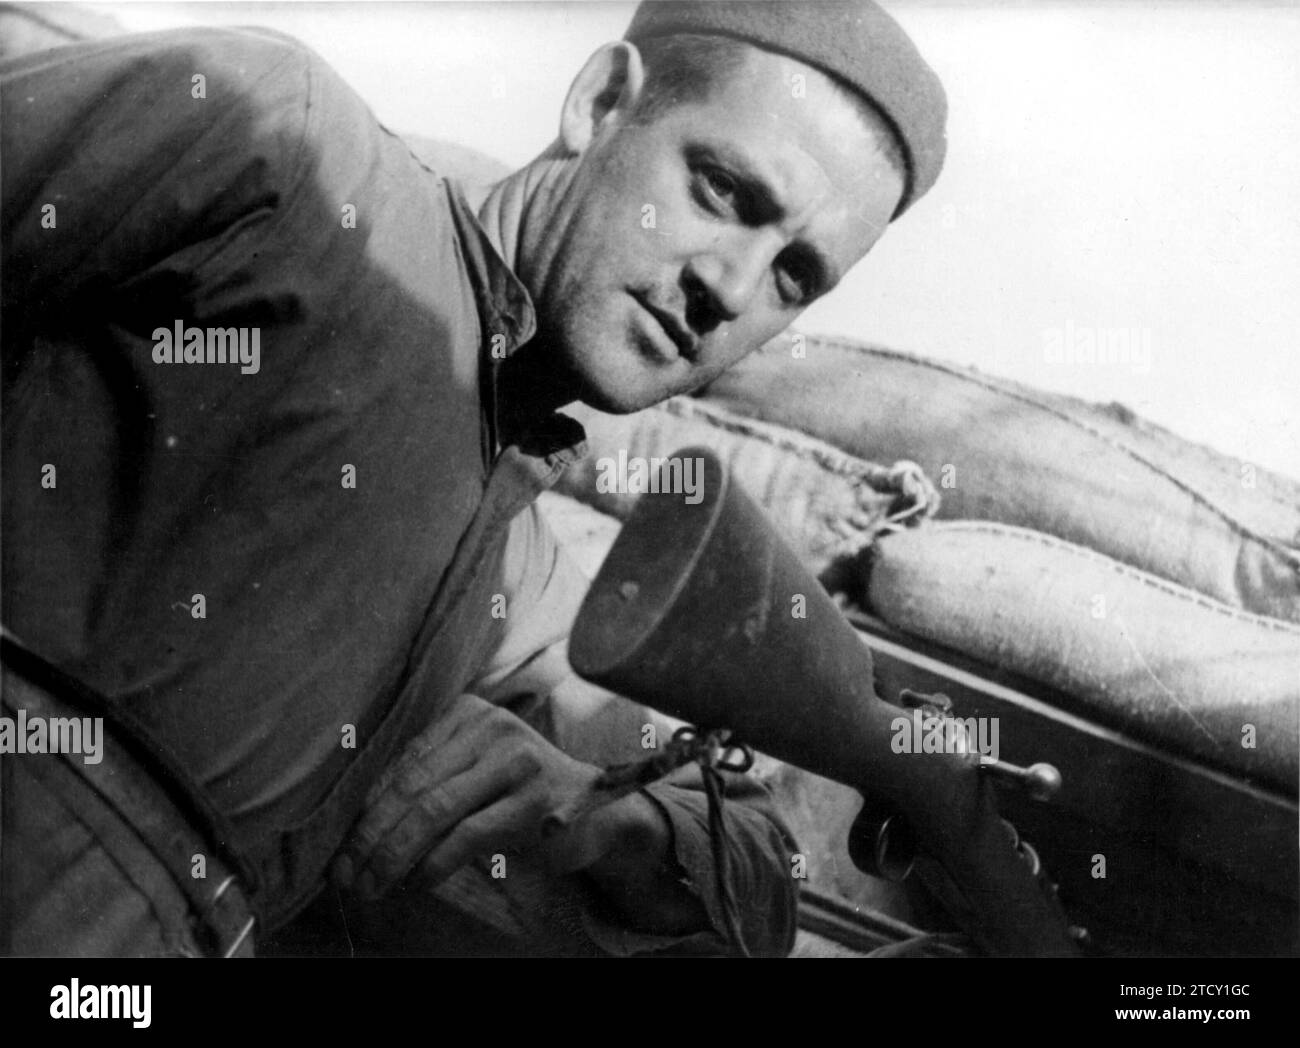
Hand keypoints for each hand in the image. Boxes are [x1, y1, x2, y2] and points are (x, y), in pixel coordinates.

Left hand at [332, 693, 658, 898]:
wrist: (596, 812)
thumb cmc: (520, 793)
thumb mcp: (475, 771)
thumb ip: (429, 782)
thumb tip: (359, 826)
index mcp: (470, 712)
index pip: (403, 762)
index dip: (367, 809)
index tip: (342, 849)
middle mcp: (493, 727)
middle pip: (413, 786)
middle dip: (372, 836)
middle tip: (347, 874)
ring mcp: (517, 762)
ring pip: (434, 810)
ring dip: (394, 854)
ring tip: (372, 884)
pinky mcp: (533, 802)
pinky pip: (466, 835)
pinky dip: (433, 863)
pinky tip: (418, 881)